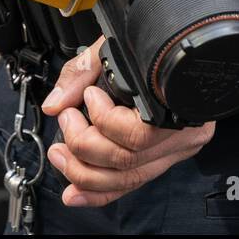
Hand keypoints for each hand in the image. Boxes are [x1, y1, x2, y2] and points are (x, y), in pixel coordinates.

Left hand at [41, 37, 214, 207]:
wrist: (175, 49)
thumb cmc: (149, 46)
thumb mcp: (115, 47)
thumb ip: (82, 73)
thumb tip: (56, 104)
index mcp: (176, 102)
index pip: (139, 133)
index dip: (104, 120)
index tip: (88, 96)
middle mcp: (182, 133)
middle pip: (129, 161)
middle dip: (84, 147)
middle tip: (66, 121)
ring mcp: (174, 150)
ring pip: (128, 179)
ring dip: (85, 174)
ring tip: (60, 156)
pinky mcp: (163, 161)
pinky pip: (132, 184)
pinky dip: (100, 192)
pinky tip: (76, 193)